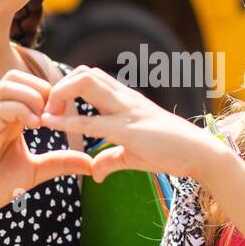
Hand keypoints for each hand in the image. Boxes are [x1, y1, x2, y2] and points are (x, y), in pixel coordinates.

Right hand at [0, 69, 91, 219]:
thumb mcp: (35, 171)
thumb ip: (60, 162)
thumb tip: (91, 163)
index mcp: (11, 117)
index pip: (30, 86)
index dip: (52, 93)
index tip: (66, 114)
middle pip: (17, 77)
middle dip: (42, 88)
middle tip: (57, 112)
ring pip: (8, 84)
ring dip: (32, 95)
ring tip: (45, 118)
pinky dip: (19, 109)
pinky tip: (34, 125)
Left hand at [37, 66, 223, 181]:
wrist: (199, 154)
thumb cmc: (170, 151)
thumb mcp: (133, 156)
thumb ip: (110, 160)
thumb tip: (94, 173)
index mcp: (125, 100)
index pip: (90, 77)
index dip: (66, 88)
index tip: (51, 110)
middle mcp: (124, 98)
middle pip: (83, 72)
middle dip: (58, 87)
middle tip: (45, 112)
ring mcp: (126, 110)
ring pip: (85, 83)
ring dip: (59, 95)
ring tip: (45, 116)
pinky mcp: (128, 130)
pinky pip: (91, 121)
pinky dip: (66, 121)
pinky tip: (49, 124)